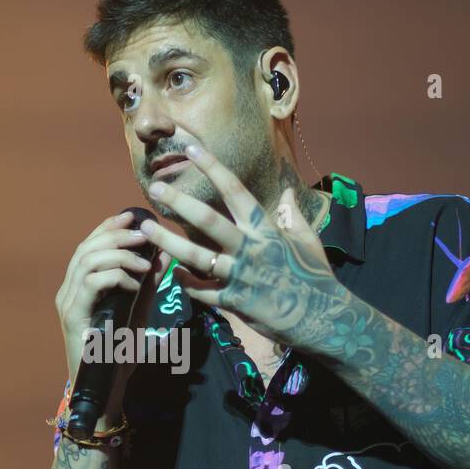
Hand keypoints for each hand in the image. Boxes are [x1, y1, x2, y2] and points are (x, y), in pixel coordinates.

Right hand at [55, 211, 171, 398]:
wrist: (106, 387)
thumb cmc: (118, 353)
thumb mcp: (138, 311)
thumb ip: (148, 285)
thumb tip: (164, 255)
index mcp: (80, 286)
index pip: (89, 245)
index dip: (108, 227)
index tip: (132, 216)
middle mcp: (68, 290)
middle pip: (86, 248)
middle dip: (116, 236)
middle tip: (143, 235)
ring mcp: (68, 302)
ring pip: (87, 261)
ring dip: (118, 255)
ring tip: (143, 261)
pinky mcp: (72, 316)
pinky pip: (91, 283)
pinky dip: (115, 277)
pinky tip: (133, 283)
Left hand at [138, 144, 347, 351]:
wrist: (323, 318)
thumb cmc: (315, 277)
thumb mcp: (307, 241)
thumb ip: (291, 216)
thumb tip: (287, 191)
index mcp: (267, 230)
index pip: (236, 192)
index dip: (214, 168)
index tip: (193, 150)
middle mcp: (251, 249)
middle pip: (209, 221)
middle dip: (180, 202)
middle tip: (155, 189)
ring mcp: (241, 276)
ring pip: (197, 257)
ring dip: (169, 242)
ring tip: (146, 230)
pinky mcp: (235, 302)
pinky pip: (203, 290)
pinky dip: (186, 282)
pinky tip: (173, 273)